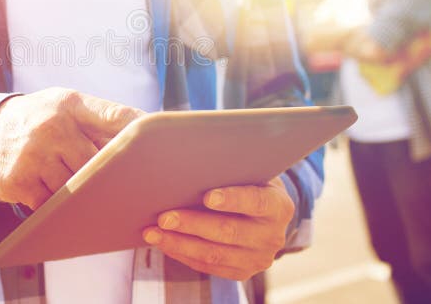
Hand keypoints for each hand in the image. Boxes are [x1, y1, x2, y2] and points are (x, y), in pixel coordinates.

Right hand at [0, 87, 142, 208]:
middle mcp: (52, 126)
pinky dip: (60, 207)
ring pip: (76, 188)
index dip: (141, 132)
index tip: (163, 144)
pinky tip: (62, 202)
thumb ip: (98, 119)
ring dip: (84, 194)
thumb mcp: (64, 106)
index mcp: (69, 104)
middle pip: (99, 163)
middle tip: (129, 188)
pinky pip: (52, 204)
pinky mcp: (18, 182)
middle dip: (112, 176)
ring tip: (90, 194)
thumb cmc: (41, 120)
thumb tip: (144, 140)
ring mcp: (33, 155)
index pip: (116, 116)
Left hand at [142, 177, 294, 280]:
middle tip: (164, 217)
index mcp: (278, 205)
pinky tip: (163, 243)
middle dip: (192, 224)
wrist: (264, 213)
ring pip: (214, 253)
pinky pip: (207, 266)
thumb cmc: (247, 182)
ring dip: (179, 243)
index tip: (207, 196)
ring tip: (152, 233)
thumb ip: (227, 167)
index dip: (232, 199)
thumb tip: (185, 158)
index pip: (255, 201)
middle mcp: (272, 236)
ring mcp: (258, 258)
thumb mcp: (248, 171)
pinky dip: (182, 254)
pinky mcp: (241, 272)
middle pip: (228, 231)